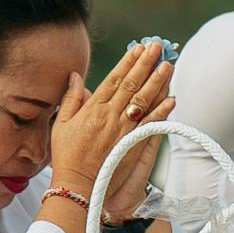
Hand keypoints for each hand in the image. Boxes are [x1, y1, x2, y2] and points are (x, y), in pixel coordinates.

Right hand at [47, 40, 175, 219]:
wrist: (76, 185)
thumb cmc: (66, 156)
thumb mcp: (61, 124)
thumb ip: (71, 98)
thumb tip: (75, 76)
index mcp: (92, 109)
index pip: (113, 79)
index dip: (127, 62)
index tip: (138, 48)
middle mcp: (109, 116)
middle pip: (131, 85)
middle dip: (145, 64)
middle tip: (157, 47)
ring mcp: (122, 130)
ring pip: (143, 101)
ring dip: (157, 82)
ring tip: (168, 65)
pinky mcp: (131, 145)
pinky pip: (149, 125)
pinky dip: (161, 112)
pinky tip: (171, 99)